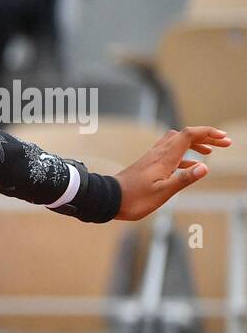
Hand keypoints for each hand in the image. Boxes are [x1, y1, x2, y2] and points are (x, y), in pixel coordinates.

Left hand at [113, 126, 231, 221]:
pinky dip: (184, 155)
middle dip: (206, 136)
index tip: (224, 138)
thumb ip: (184, 179)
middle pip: (185, 135)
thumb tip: (205, 167)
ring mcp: (152, 158)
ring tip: (211, 151)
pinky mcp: (148, 165)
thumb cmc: (134, 199)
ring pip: (177, 142)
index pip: (189, 135)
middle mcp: (158, 153)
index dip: (208, 133)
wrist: (107, 199)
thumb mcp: (162, 192)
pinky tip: (191, 165)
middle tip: (224, 142)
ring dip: (195, 144)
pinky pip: (170, 153)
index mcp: (165, 158)